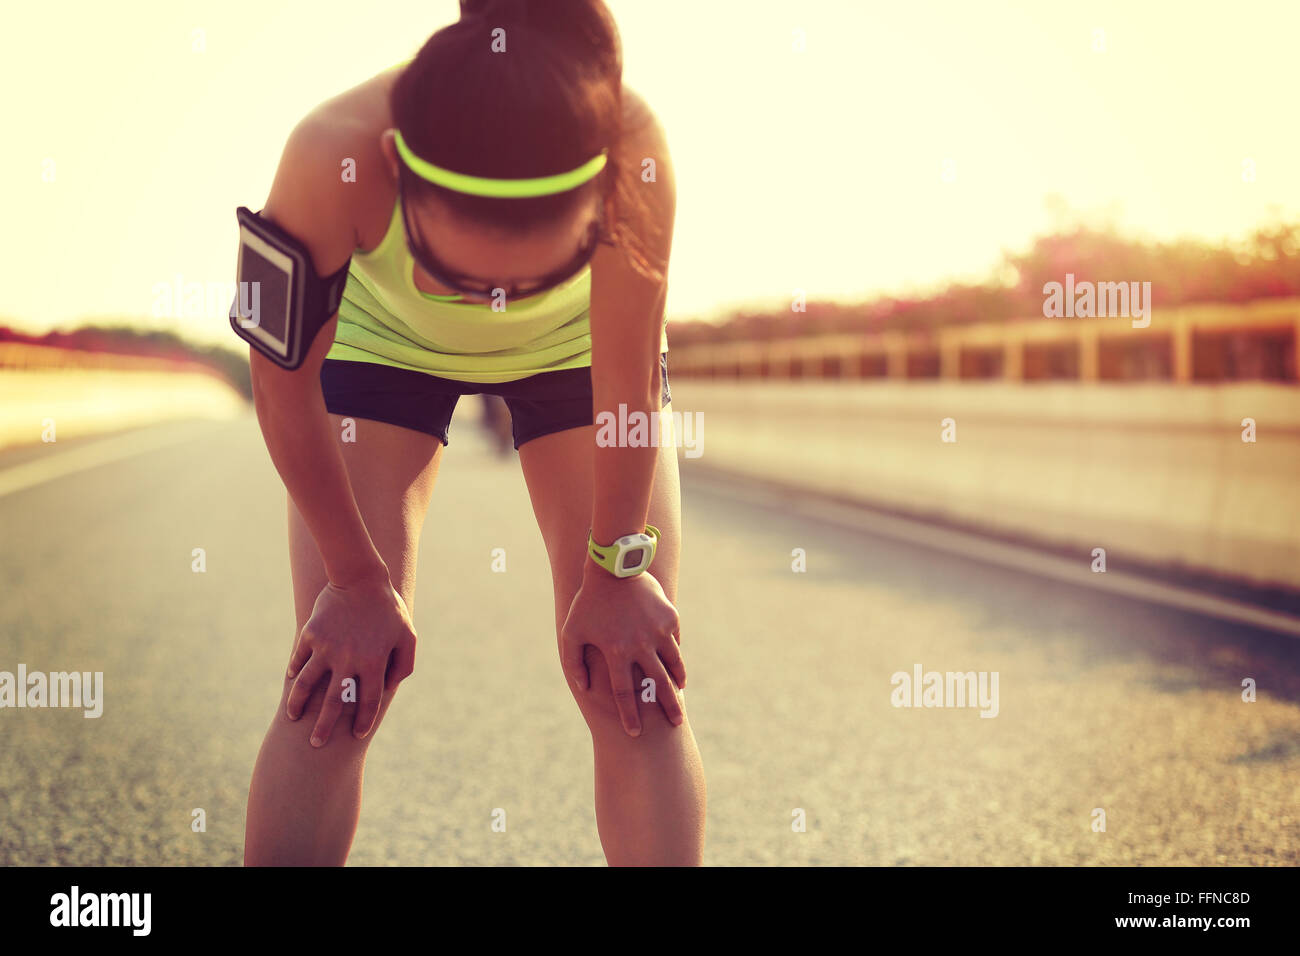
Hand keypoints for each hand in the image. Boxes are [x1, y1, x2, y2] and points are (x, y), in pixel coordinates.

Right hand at [285, 573, 416, 746]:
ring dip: (299, 704)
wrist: (361, 577)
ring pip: (307, 685)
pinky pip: (299, 659)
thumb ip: (403, 663)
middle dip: (324, 727)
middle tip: (316, 745)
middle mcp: (348, 660)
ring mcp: (326, 648)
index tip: (356, 733)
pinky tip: (293, 682)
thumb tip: (390, 687)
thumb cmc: (389, 608)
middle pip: (333, 703)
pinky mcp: (310, 635)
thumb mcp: (407, 634)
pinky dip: (295, 672)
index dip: (363, 720)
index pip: (368, 701)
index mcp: (373, 662)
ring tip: (294, 717)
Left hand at [560, 566, 686, 735]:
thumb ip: (574, 662)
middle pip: (658, 685)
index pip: (625, 693)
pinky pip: (675, 640)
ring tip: (680, 693)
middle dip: (669, 707)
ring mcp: (658, 631)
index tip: (634, 732)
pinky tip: (674, 661)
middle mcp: (641, 645)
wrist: (614, 567)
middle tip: (676, 723)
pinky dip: (675, 653)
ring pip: (674, 664)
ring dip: (678, 681)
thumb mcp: (571, 632)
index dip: (630, 715)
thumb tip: (584, 687)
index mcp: (617, 652)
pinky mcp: (669, 617)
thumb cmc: (588, 602)